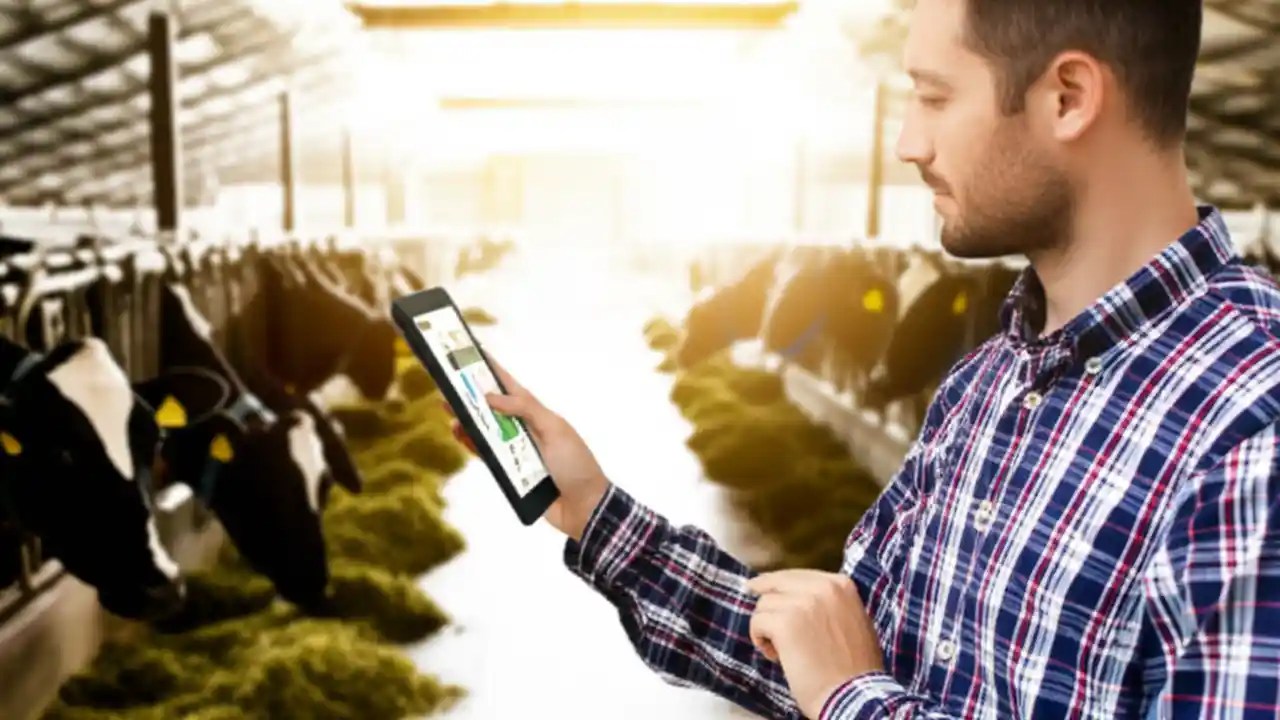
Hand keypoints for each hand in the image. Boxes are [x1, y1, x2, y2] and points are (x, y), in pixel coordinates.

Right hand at [442, 352, 609, 540]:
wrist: (584, 507)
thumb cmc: (575, 464)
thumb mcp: (554, 430)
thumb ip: (525, 410)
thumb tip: (491, 396)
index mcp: (538, 414)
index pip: (511, 387)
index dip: (493, 370)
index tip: (472, 354)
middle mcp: (524, 429)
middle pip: (492, 408)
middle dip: (471, 395)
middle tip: (446, 382)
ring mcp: (516, 451)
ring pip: (485, 431)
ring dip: (467, 420)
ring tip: (447, 408)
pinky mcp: (510, 473)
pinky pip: (486, 455)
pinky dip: (472, 444)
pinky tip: (460, 433)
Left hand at [745, 570, 883, 718]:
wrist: (853, 693)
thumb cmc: (854, 667)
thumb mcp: (853, 620)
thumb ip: (829, 603)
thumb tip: (798, 596)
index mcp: (840, 584)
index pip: (797, 575)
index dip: (777, 584)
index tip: (760, 587)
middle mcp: (822, 587)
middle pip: (776, 584)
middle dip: (767, 603)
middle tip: (758, 615)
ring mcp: (802, 603)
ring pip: (764, 605)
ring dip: (766, 627)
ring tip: (780, 650)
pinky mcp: (785, 623)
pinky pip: (757, 622)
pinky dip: (760, 639)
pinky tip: (773, 655)